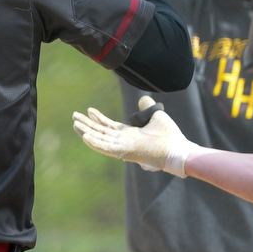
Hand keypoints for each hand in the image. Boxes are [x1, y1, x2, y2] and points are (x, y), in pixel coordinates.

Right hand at [73, 95, 193, 176]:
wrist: (177, 149)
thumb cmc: (170, 136)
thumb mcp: (157, 116)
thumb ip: (147, 107)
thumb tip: (143, 99)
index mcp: (130, 135)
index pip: (110, 127)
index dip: (99, 119)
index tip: (89, 110)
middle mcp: (124, 142)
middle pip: (101, 133)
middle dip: (88, 125)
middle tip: (74, 116)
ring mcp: (123, 148)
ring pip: (100, 139)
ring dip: (87, 132)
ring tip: (75, 124)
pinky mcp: (125, 152)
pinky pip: (106, 148)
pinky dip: (95, 142)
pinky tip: (85, 136)